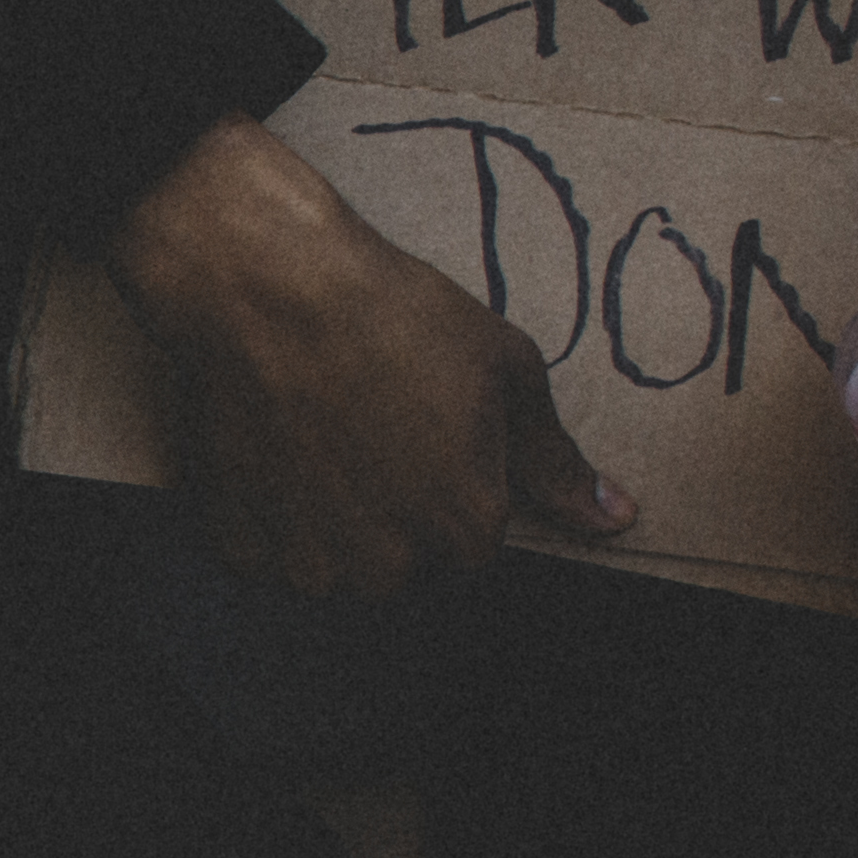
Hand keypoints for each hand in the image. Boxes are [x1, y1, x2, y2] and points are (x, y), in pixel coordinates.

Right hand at [105, 112, 635, 598]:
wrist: (270, 291)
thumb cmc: (392, 319)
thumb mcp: (505, 374)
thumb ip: (555, 463)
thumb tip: (614, 518)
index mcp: (467, 527)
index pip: (476, 541)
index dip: (455, 484)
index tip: (430, 436)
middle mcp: (390, 566)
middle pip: (407, 563)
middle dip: (398, 510)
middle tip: (376, 429)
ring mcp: (310, 563)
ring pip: (339, 565)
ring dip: (337, 520)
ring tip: (326, 438)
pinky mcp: (243, 548)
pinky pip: (272, 555)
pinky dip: (276, 516)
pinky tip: (282, 451)